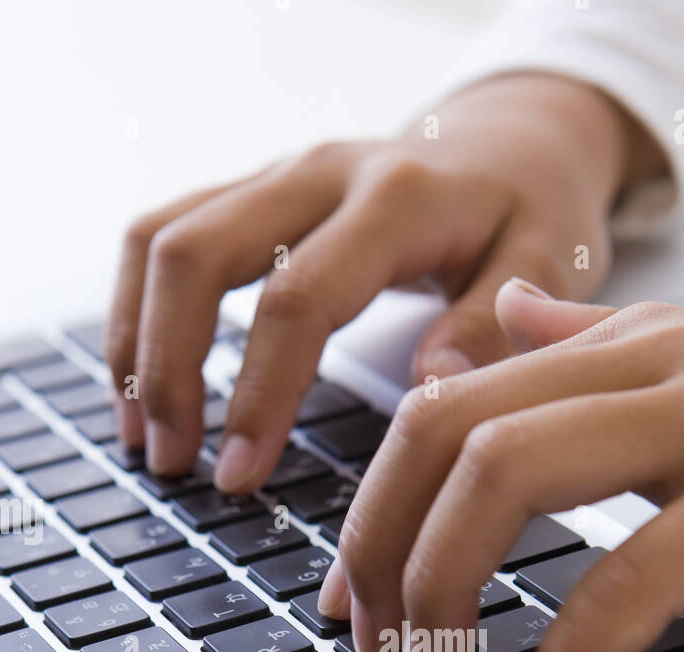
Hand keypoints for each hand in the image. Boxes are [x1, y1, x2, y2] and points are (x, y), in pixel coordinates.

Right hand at [106, 74, 658, 489]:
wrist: (508, 145)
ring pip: (161, 239)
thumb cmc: (528, 216)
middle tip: (174, 465)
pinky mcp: (251, 190)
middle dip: (170, 369)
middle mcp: (320, 173)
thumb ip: (493, 326)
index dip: (258, 395)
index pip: (297, 300)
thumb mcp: (547, 266)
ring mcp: (276, 175)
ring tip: (145, 437)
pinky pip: (162, 234)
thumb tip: (432, 388)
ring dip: (136, 342)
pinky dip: (136, 310)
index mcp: (395, 200)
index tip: (239, 475)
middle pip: (198, 256)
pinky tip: (141, 382)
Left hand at [320, 281, 683, 651]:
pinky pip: (638, 570)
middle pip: (447, 431)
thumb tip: (502, 319)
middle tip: (377, 643)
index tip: (353, 593)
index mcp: (622, 346)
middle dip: (384, 546)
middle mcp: (651, 364)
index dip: (371, 504)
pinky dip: (570, 650)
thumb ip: (593, 340)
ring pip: (511, 471)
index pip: (441, 404)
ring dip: (446, 586)